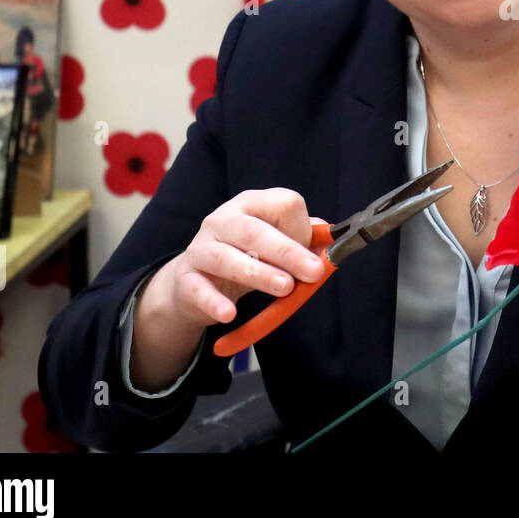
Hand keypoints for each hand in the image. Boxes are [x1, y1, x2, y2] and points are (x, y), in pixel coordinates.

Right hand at [155, 189, 328, 328]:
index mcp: (252, 204)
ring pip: (226, 257)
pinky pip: (198, 289)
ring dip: (258, 273)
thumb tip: (333, 243)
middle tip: (312, 272)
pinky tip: (229, 313)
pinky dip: (214, 301)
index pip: (282, 204)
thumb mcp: (276, 242)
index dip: (301, 228)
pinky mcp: (185, 278)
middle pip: (254, 231)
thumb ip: (305, 240)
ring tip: (284, 288)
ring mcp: (200, 247)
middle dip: (287, 251)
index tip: (313, 253)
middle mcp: (223, 219)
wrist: (197, 280)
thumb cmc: (248, 256)